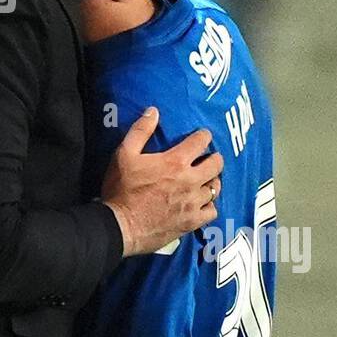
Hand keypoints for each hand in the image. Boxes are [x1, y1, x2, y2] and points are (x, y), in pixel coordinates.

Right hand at [101, 109, 222, 255]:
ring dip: (212, 181)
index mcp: (175, 161)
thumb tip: (153, 111)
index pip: (200, 142)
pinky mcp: (192, 221)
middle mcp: (190, 180)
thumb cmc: (121, 189)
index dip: (203, 135)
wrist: (120, 225)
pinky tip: (202, 203)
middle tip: (209, 157)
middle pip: (216, 164)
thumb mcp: (124, 154)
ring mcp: (193, 203)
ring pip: (215, 188)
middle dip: (214, 157)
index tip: (202, 135)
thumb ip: (140, 131)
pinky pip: (212, 211)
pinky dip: (209, 205)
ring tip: (206, 179)